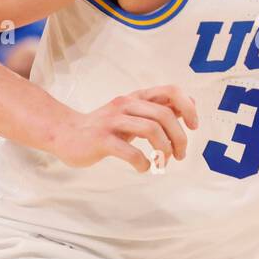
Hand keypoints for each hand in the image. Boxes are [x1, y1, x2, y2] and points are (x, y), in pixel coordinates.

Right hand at [47, 84, 198, 170]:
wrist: (65, 134)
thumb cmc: (105, 126)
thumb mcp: (133, 113)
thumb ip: (158, 109)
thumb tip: (190, 105)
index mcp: (136, 97)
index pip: (170, 91)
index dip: (188, 107)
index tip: (194, 126)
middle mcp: (126, 104)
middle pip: (164, 114)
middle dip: (179, 137)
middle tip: (180, 155)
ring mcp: (112, 121)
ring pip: (151, 129)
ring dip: (164, 150)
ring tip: (163, 162)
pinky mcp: (101, 140)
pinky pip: (130, 152)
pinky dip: (143, 163)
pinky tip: (143, 168)